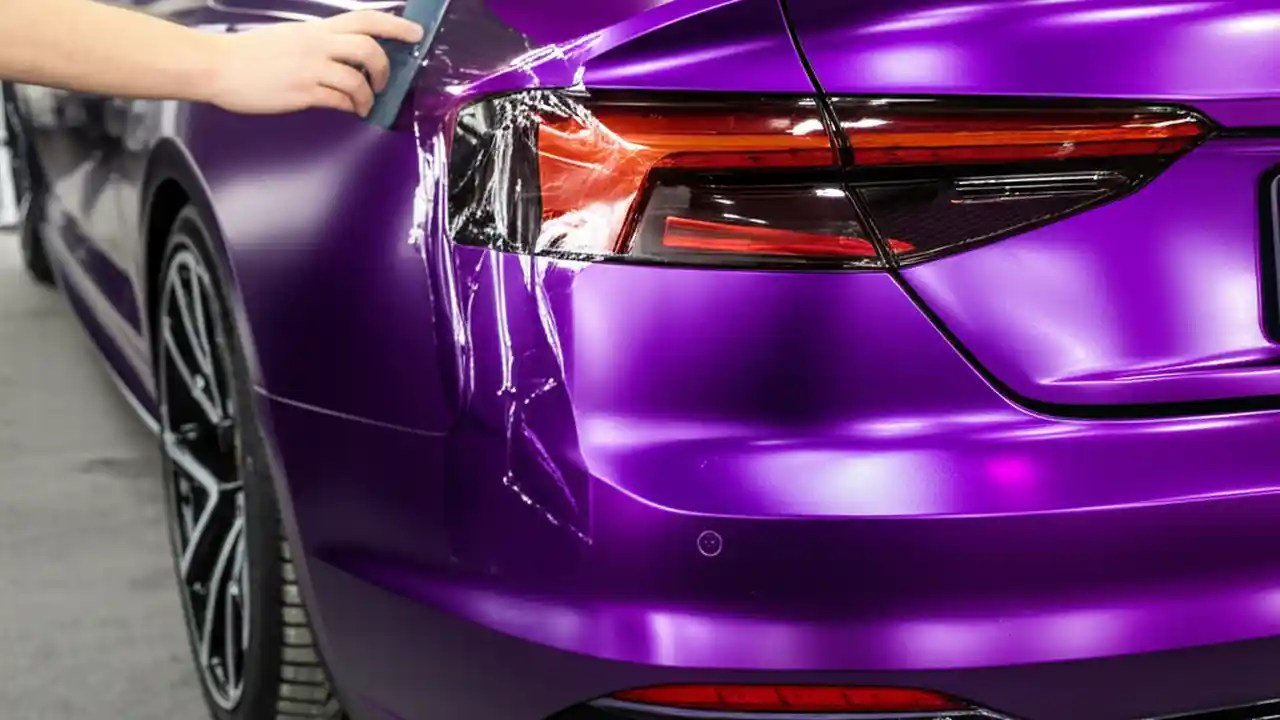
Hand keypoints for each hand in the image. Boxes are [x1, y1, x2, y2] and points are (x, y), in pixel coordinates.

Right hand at [203, 11, 423, 115]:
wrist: (218, 66)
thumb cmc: (250, 55)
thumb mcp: (290, 37)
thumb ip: (318, 43)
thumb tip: (343, 55)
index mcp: (316, 29)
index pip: (365, 18)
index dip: (396, 24)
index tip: (416, 32)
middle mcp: (317, 45)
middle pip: (370, 49)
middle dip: (386, 68)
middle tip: (384, 81)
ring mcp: (311, 69)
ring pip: (358, 80)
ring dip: (368, 96)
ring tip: (365, 103)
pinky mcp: (303, 92)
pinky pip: (341, 100)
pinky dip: (351, 106)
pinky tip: (349, 109)